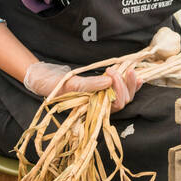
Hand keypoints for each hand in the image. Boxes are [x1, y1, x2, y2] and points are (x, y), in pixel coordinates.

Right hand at [23, 60, 141, 107]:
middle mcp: (100, 107)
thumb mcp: (69, 84)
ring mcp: (103, 99)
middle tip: (114, 69)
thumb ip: (88, 85)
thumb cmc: (53, 86)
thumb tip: (108, 81)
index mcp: (93, 110)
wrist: (44, 80)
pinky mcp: (103, 90)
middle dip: (124, 84)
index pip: (114, 106)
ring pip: (126, 97)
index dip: (118, 90)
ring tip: (130, 69)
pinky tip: (137, 76)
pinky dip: (130, 83)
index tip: (110, 72)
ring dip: (130, 83)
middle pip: (124, 101)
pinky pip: (121, 90)